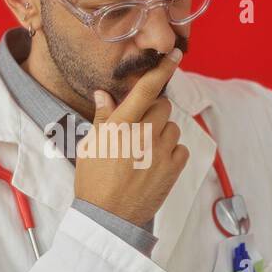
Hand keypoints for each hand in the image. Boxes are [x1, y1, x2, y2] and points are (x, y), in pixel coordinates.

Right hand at [74, 49, 188, 225]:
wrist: (108, 216)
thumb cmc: (94, 181)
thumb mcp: (90, 146)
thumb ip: (103, 117)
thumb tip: (105, 94)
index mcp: (121, 125)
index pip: (146, 89)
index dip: (163, 68)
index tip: (175, 54)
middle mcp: (144, 135)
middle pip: (163, 106)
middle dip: (154, 111)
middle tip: (140, 128)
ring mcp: (161, 152)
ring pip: (173, 127)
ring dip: (163, 133)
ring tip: (145, 151)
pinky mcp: (174, 168)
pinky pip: (181, 148)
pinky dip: (172, 152)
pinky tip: (155, 163)